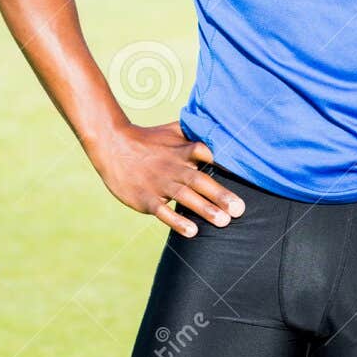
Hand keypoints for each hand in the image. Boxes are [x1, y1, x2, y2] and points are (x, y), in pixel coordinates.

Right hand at [89, 120, 244, 237]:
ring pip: (185, 197)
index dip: (223, 163)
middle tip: (240, 209)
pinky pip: (163, 212)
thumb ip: (196, 130)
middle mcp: (174, 167)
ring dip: (205, 210)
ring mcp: (160, 184)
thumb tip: (220, 124)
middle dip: (220, 195)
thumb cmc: (149, 139)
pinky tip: (192, 232)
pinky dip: (177, 221)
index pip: (206, 154)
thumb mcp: (173, 130)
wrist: (113, 146)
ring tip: (224, 221)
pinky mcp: (147, 199)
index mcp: (182, 150)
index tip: (243, 174)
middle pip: (200, 180)